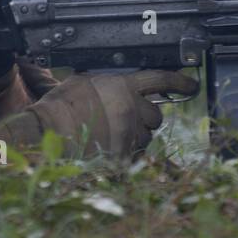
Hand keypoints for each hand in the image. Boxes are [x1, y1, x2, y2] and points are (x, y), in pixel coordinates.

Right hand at [0, 69, 197, 158]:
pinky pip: (135, 154)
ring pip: (147, 137)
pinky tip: (107, 147)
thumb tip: (115, 86)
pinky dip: (126, 151)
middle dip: (146, 117)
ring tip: (111, 133)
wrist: (47, 134)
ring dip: (136, 135)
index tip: (191, 85)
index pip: (160, 80)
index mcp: (123, 87)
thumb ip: (107, 84)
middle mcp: (131, 110)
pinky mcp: (123, 156)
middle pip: (156, 115)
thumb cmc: (59, 107)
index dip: (179, 81)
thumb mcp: (83, 82)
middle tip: (127, 117)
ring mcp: (129, 135)